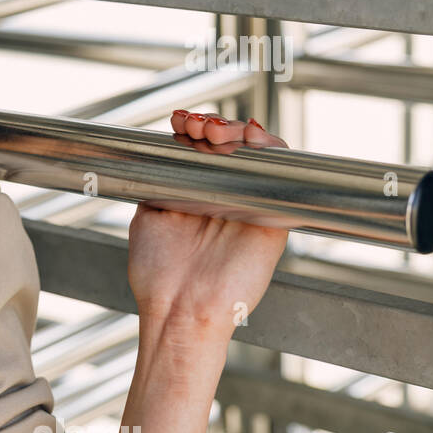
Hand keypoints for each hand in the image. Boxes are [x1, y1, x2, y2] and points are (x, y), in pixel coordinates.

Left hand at [126, 112, 289, 334]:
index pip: (203, 150)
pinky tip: (250, 137)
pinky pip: (282, 172)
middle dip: (213, 125)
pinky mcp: (274, 216)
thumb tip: (161, 152)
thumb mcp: (149, 216)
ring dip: (237, 131)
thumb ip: (158, 183)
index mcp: (196, 196)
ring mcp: (250, 204)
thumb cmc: (160, 275)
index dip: (193, 130)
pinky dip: (271, 147)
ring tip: (212, 132)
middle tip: (195, 127)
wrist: (180, 310)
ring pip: (257, 152)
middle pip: (231, 144)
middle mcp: (225, 197)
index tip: (178, 122)